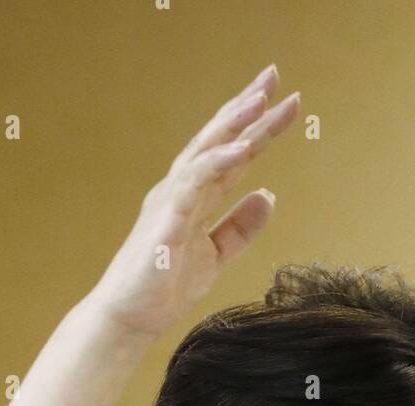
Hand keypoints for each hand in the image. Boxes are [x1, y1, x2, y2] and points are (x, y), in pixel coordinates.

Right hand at [87, 63, 298, 340]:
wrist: (127, 320)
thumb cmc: (162, 288)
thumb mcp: (215, 257)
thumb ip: (240, 227)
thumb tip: (269, 194)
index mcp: (194, 198)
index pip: (232, 155)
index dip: (258, 128)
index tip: (286, 103)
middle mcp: (181, 190)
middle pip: (219, 140)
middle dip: (247, 108)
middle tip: (275, 75)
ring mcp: (170, 201)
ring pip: (206, 151)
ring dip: (234, 124)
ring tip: (262, 99)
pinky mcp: (165, 220)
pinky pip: (194, 183)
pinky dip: (219, 163)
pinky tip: (243, 148)